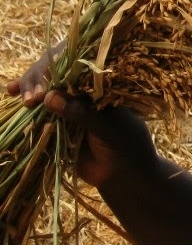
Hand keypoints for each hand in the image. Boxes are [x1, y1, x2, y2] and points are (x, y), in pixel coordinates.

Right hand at [6, 42, 155, 188]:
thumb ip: (82, 113)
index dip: (57, 72)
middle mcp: (82, 95)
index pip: (76, 72)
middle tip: (31, 95)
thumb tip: (49, 97)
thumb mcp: (108, 126)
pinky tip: (14, 96)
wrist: (121, 173)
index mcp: (100, 88)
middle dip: (39, 82)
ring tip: (18, 92)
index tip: (43, 80)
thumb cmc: (124, 144)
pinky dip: (28, 110)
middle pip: (56, 81)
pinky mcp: (57, 126)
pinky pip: (40, 117)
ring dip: (30, 92)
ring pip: (45, 96)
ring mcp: (68, 110)